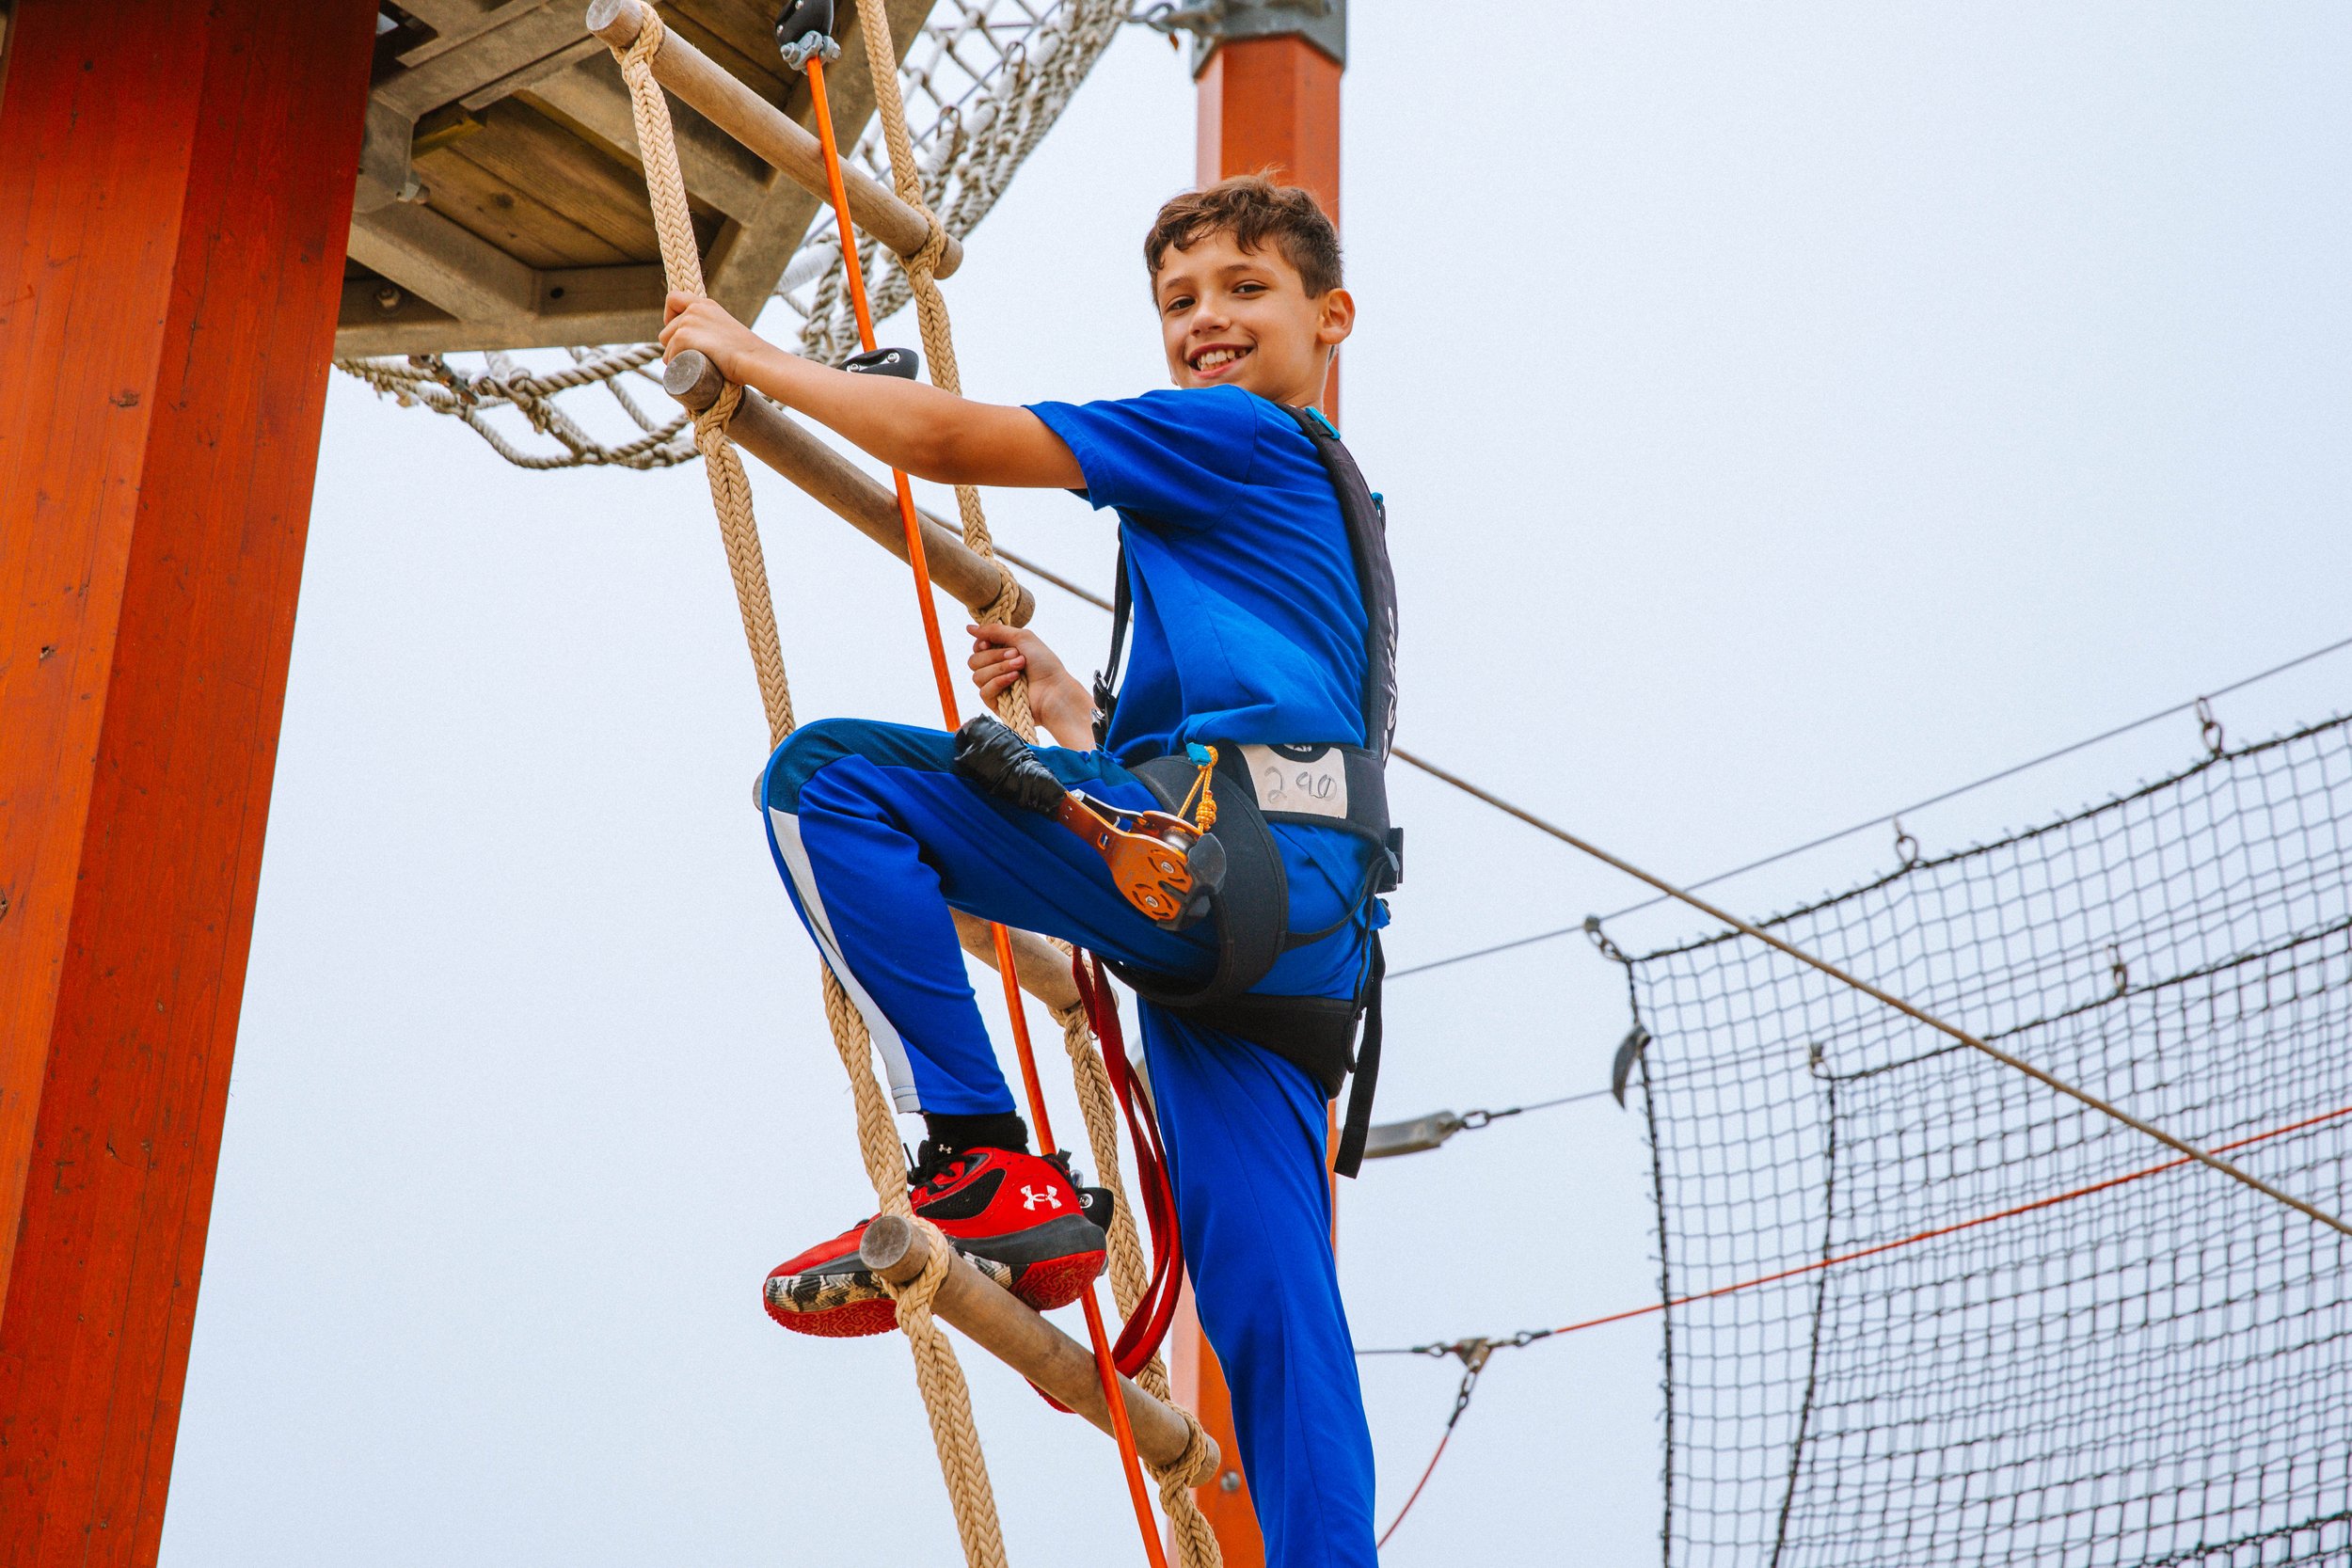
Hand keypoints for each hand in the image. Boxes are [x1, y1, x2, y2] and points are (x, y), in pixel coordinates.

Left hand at [658, 292, 768, 382]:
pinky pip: (670, 357)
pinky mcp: (683, 336)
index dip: (669, 316)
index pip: (673, 299)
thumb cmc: (747, 354)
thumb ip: (710, 329)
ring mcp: (687, 322)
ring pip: (666, 345)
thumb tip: (699, 344)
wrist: (753, 359)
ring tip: (695, 366)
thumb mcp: (726, 331)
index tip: (677, 332)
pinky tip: (692, 370)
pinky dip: (678, 367)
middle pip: (666, 330)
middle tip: (691, 358)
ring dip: (675, 358)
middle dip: (673, 347)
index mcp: (706, 305)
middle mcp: (694, 309)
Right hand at [966, 623, 1094, 746]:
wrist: (1055, 689)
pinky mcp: (996, 703)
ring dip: (1000, 669)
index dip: (981, 644)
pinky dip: (999, 682)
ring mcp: (995, 687)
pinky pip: (984, 691)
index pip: (977, 648)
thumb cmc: (1044, 663)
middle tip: (1017, 655)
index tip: (989, 643)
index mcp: (1001, 653)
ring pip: (977, 676)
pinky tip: (1015, 680)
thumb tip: (968, 628)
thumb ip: (995, 631)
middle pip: (973, 661)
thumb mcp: (1022, 637)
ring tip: (1020, 668)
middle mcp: (996, 669)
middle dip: (994, 656)